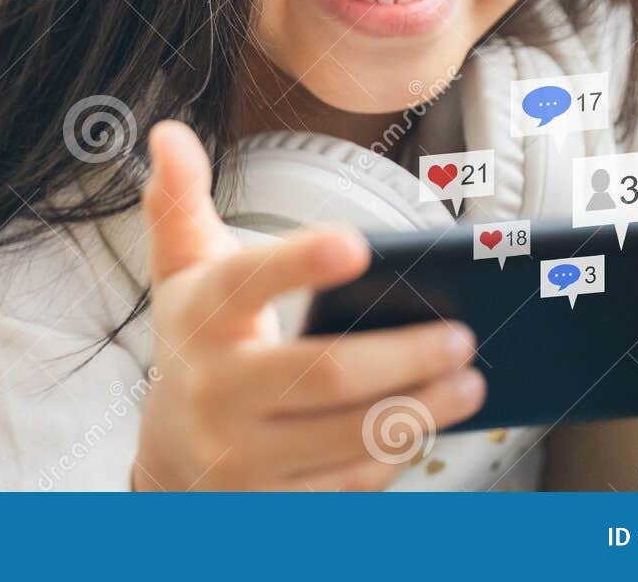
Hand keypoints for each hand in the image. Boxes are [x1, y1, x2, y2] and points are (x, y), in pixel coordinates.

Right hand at [131, 121, 484, 489]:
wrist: (168, 457)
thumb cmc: (198, 344)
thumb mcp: (181, 272)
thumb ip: (178, 200)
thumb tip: (169, 133)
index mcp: (200, 319)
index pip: (248, 284)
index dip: (298, 263)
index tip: (355, 243)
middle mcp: (214, 391)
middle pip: (324, 372)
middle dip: (403, 355)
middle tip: (461, 336)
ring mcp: (241, 456)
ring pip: (347, 435)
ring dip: (419, 408)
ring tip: (469, 382)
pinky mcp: (270, 504)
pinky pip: (347, 484)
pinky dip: (394, 457)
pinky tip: (427, 428)